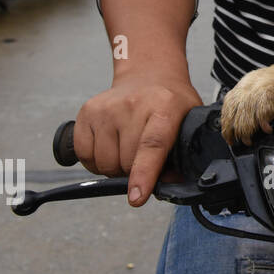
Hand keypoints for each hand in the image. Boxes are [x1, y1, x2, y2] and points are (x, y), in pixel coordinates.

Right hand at [73, 73, 202, 205]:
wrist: (148, 75)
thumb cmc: (171, 105)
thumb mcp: (189, 123)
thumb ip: (183, 156)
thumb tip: (169, 185)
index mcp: (165, 108)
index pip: (151, 145)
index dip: (143, 174)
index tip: (136, 198)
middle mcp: (133, 105)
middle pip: (125, 161)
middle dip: (134, 172)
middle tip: (144, 160)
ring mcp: (107, 108)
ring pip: (104, 163)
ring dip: (115, 168)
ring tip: (128, 150)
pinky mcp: (87, 112)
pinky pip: (85, 155)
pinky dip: (96, 162)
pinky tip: (110, 147)